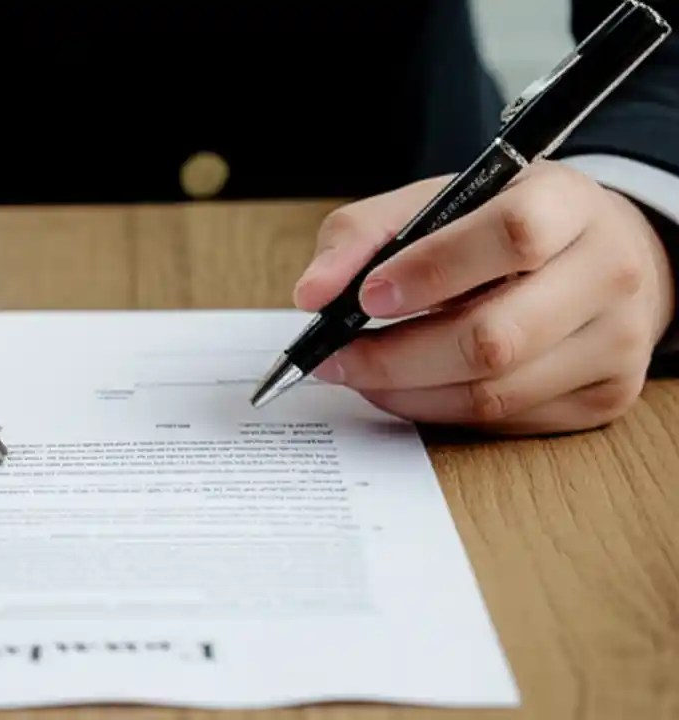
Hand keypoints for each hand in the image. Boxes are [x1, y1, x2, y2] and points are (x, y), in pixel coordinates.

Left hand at [294, 160, 675, 434]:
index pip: (512, 237)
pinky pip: (506, 421)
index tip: (367, 298)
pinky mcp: (607, 395)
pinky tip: (410, 387)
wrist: (598, 252)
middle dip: (396, 356)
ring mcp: (616, 341)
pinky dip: (441, 410)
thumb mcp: (435, 202)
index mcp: (569, 202)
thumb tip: (312, 294)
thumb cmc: (500, 226)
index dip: (431, 272)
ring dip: (408, 392)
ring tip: (361, 373)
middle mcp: (609, 272)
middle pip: (495, 337)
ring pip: (495, 393)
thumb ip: (362, 235)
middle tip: (336, 357)